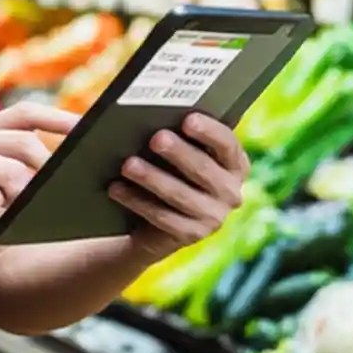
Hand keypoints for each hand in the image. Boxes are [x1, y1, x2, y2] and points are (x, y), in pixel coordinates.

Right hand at [0, 102, 78, 249]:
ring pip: (8, 170)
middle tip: (57, 190)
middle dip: (46, 167)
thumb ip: (8, 159)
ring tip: (23, 207)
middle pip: (25, 143)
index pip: (27, 113)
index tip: (89, 127)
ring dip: (23, 191)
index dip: (59, 117)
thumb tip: (55, 166)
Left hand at [109, 112, 249, 260]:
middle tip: (156, 138)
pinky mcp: (191, 235)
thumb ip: (177, 134)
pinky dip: (137, 201)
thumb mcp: (180, 151)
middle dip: (178, 152)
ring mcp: (213, 218)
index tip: (187, 119)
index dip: (209, 131)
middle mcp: (230, 192)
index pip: (227, 144)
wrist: (157, 218)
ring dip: (152, 178)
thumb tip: (152, 116)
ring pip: (180, 195)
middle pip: (203, 169)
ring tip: (128, 164)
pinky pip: (162, 217)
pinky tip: (117, 188)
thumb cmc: (169, 168)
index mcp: (235, 164)